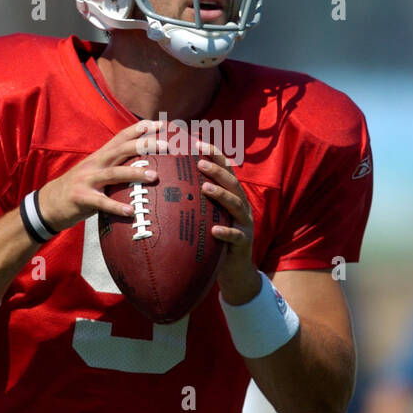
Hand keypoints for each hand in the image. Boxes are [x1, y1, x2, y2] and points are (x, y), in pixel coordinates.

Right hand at [36, 119, 166, 231]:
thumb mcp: (96, 171)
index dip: (140, 129)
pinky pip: (101, 202)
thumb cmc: (80, 188)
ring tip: (154, 176)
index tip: (161, 124)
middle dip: (144, 145)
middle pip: (122, 149)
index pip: (122, 137)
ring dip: (135, 173)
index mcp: (100, 156)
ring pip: (114, 173)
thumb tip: (143, 166)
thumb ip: (115, 166)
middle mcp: (94, 163)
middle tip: (167, 146)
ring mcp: (87, 180)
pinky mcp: (81, 198)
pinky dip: (116, 206)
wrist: (48, 204)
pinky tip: (131, 211)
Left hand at [194, 140, 261, 305]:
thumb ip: (197, 198)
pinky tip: (214, 231)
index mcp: (233, 195)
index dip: (214, 154)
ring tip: (204, 188)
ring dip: (221, 195)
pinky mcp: (244, 243)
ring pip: (236, 205)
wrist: (235, 269)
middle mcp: (241, 205)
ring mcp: (245, 223)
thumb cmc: (215, 238)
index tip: (197, 142)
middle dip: (217, 170)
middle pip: (232, 182)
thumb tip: (168, 179)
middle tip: (199, 161)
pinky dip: (225, 232)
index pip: (225, 169)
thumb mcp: (208, 215)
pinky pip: (236, 236)